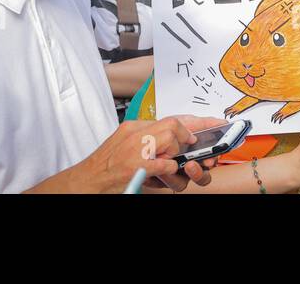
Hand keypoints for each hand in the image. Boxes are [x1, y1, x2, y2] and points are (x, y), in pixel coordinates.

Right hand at [39, 116, 225, 192]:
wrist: (85, 182)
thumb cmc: (103, 166)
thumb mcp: (123, 142)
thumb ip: (145, 136)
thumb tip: (170, 137)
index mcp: (134, 127)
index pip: (170, 117)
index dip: (195, 121)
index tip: (214, 123)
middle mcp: (136, 134)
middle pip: (173, 125)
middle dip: (182, 140)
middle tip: (179, 153)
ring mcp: (137, 150)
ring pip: (171, 140)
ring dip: (174, 155)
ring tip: (167, 164)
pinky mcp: (139, 167)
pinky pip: (166, 164)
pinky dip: (169, 170)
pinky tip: (164, 173)